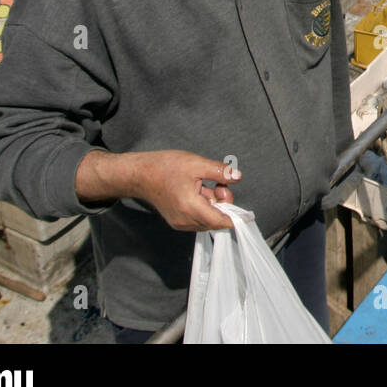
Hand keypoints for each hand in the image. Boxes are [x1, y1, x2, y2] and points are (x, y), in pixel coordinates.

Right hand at [81, 149, 239, 231]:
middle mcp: (185, 220)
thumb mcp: (196, 164)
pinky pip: (198, 217)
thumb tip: (237, 177)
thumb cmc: (164, 168)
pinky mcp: (177, 220)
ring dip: (212, 203)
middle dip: (222, 202)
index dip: (236, 218)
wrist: (139, 174)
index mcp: (191, 208)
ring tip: (203, 184)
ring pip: (207, 218)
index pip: (221, 222)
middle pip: (215, 220)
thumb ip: (219, 172)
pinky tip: (197, 190)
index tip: (247, 214)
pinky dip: (203, 205)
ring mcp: (180, 222)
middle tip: (217, 183)